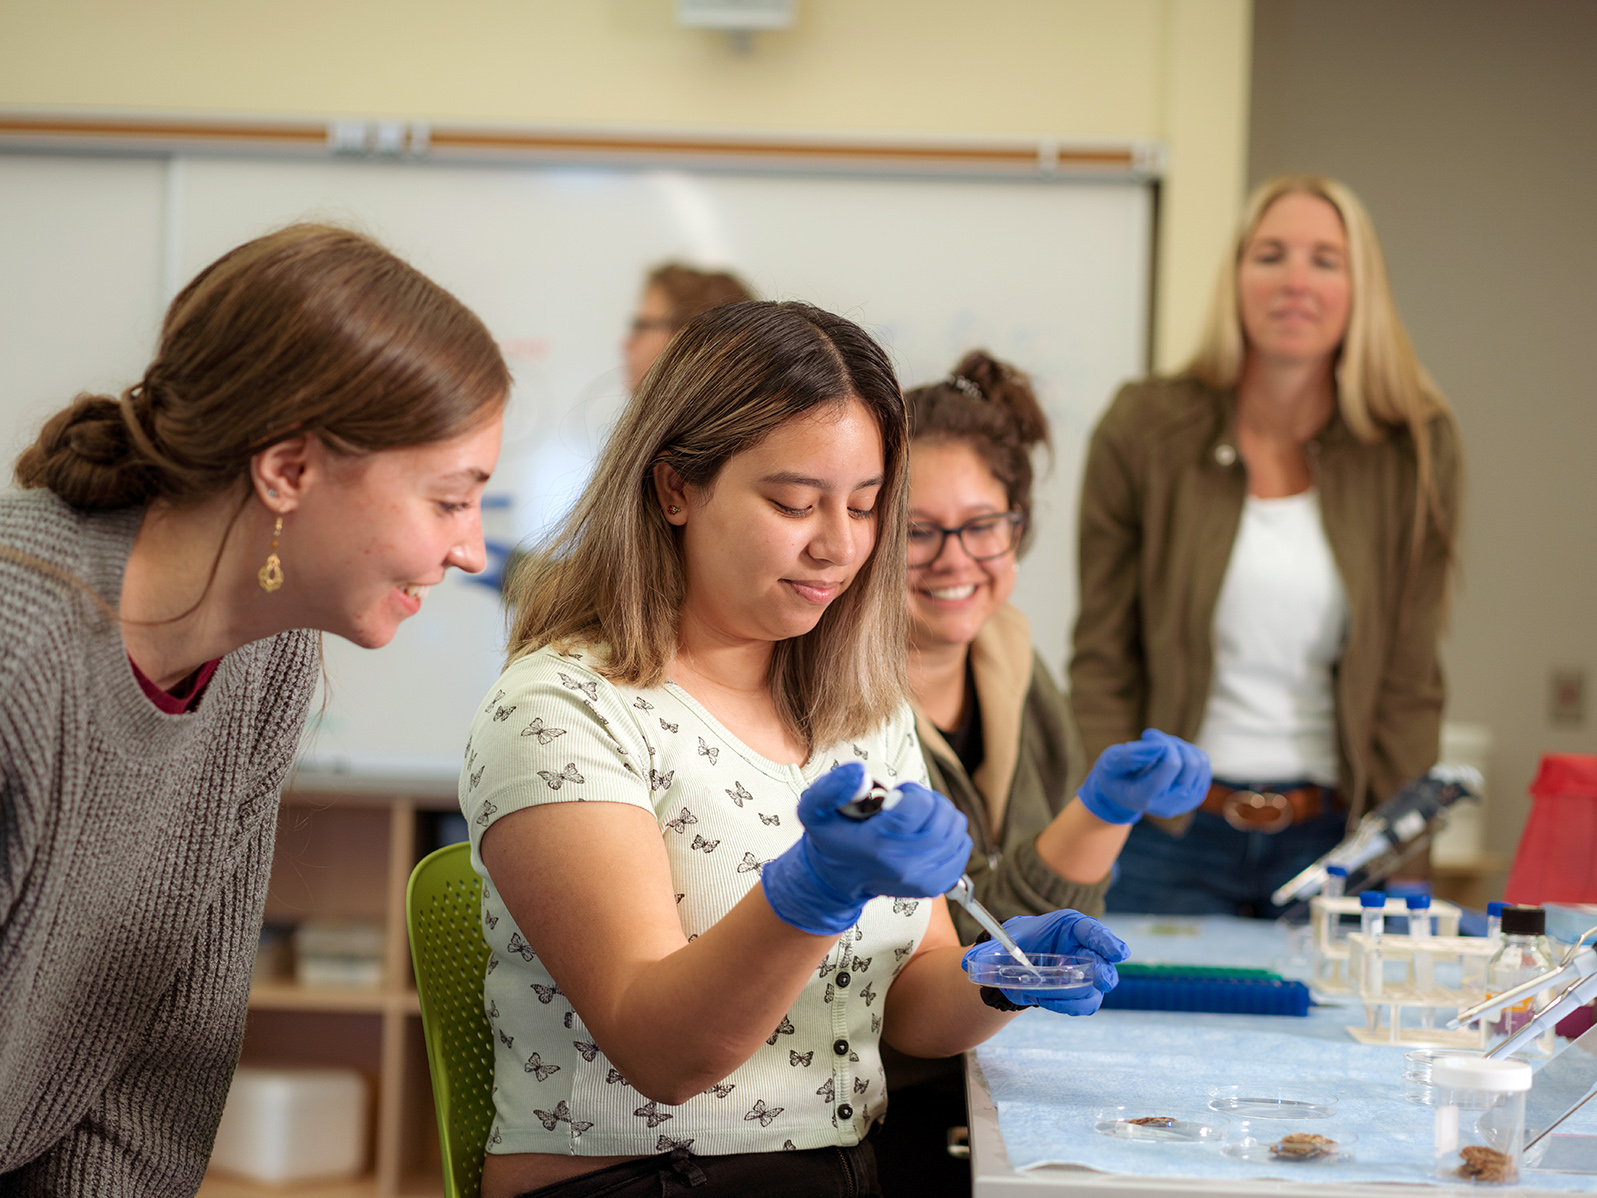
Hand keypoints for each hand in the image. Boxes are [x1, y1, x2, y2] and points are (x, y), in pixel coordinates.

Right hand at [762, 762, 971, 934]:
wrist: (839, 879)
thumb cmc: (832, 839)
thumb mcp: (813, 809)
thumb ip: (831, 787)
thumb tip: (859, 773)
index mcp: (877, 847)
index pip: (919, 807)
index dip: (912, 792)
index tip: (896, 796)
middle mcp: (904, 867)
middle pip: (942, 818)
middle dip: (929, 801)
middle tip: (909, 804)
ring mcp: (923, 879)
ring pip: (956, 830)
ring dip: (941, 815)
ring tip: (918, 818)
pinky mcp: (937, 884)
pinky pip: (962, 847)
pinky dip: (951, 834)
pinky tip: (928, 833)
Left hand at [962, 909, 1128, 1014]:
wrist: (1015, 964)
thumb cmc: (1014, 944)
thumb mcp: (999, 943)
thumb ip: (985, 951)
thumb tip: (969, 963)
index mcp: (1068, 927)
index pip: (1092, 931)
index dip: (1107, 941)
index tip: (1118, 953)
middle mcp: (1083, 948)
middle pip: (1104, 962)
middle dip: (1102, 973)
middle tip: (1097, 980)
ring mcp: (1087, 972)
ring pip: (1095, 988)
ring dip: (1074, 994)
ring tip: (1044, 992)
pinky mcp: (1083, 992)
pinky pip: (1084, 1003)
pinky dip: (1067, 1005)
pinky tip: (1044, 999)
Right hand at [1076, 728, 1210, 825]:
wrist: (1122, 795)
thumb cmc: (1115, 775)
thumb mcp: (1111, 763)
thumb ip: (1129, 756)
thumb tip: (1159, 746)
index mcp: (1146, 797)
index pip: (1171, 765)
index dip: (1163, 743)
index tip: (1146, 736)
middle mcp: (1169, 804)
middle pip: (1189, 764)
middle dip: (1172, 743)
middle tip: (1153, 739)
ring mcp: (1185, 803)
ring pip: (1200, 763)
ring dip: (1181, 747)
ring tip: (1162, 747)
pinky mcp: (1195, 797)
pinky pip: (1205, 766)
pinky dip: (1190, 753)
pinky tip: (1172, 754)